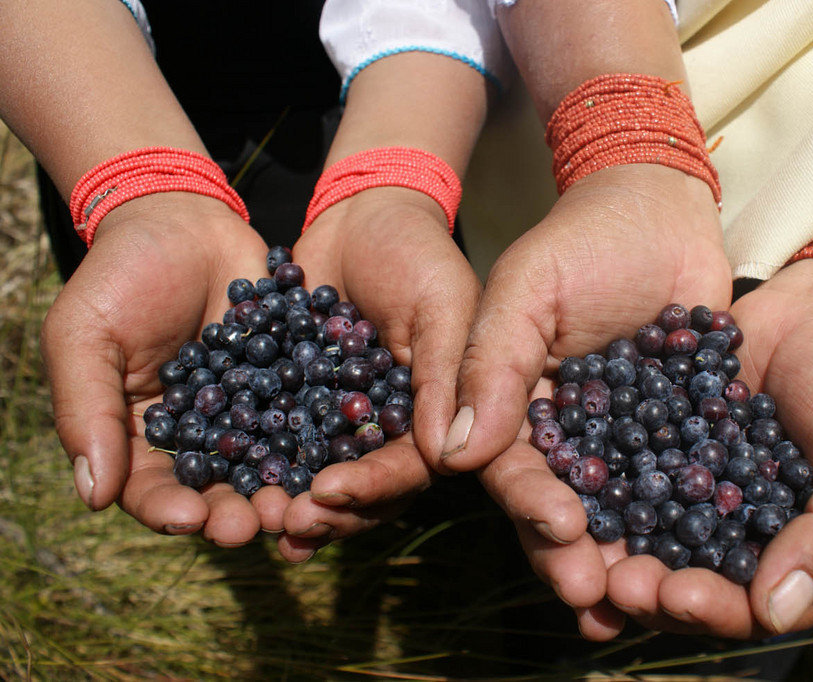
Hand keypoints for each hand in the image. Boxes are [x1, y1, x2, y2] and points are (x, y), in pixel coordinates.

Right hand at [42, 193, 293, 549]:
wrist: (184, 218)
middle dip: (238, 511)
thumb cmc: (121, 275)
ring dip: (287, 486)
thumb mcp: (87, 337)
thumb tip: (92, 497)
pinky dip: (326, 434)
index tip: (190, 519)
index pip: (152, 489)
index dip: (169, 509)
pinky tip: (342, 448)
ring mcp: (254, 410)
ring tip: (304, 502)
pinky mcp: (294, 381)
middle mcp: (205, 434)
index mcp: (146, 436)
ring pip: (273, 462)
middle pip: (220, 489)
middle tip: (258, 524)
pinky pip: (313, 413)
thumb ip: (88, 412)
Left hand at [281, 187, 481, 556]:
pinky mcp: (297, 397)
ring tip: (251, 521)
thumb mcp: (441, 306)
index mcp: (433, 415)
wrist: (362, 212)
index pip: (409, 467)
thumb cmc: (416, 252)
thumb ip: (443, 377)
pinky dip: (252, 460)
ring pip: (316, 473)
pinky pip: (275, 437)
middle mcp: (386, 427)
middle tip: (286, 522)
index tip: (330, 492)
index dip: (373, 486)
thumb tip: (448, 459)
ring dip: (286, 500)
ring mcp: (339, 416)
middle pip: (361, 487)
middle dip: (325, 511)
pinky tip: (222, 483)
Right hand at [464, 164, 731, 638]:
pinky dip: (691, 522)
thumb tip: (452, 452)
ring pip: (622, 510)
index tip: (560, 527)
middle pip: (564, 506)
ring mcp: (626, 439)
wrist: (661, 206)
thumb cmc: (581, 240)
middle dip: (575, 553)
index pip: (512, 468)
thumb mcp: (526, 291)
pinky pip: (685, 484)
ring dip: (630, 556)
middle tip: (596, 590)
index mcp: (515, 407)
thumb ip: (491, 364)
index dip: (530, 503)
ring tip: (645, 600)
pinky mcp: (681, 433)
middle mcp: (567, 435)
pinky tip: (709, 558)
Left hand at [596, 258, 812, 637]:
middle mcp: (735, 526)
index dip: (712, 609)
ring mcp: (694, 480)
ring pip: (645, 526)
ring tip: (581, 538)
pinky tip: (571, 473)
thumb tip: (776, 613)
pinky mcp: (664, 435)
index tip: (678, 596)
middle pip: (683, 575)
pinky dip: (602, 472)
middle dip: (647, 584)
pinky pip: (628, 461)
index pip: (748, 604)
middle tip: (612, 581)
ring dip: (612, 541)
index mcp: (794, 550)